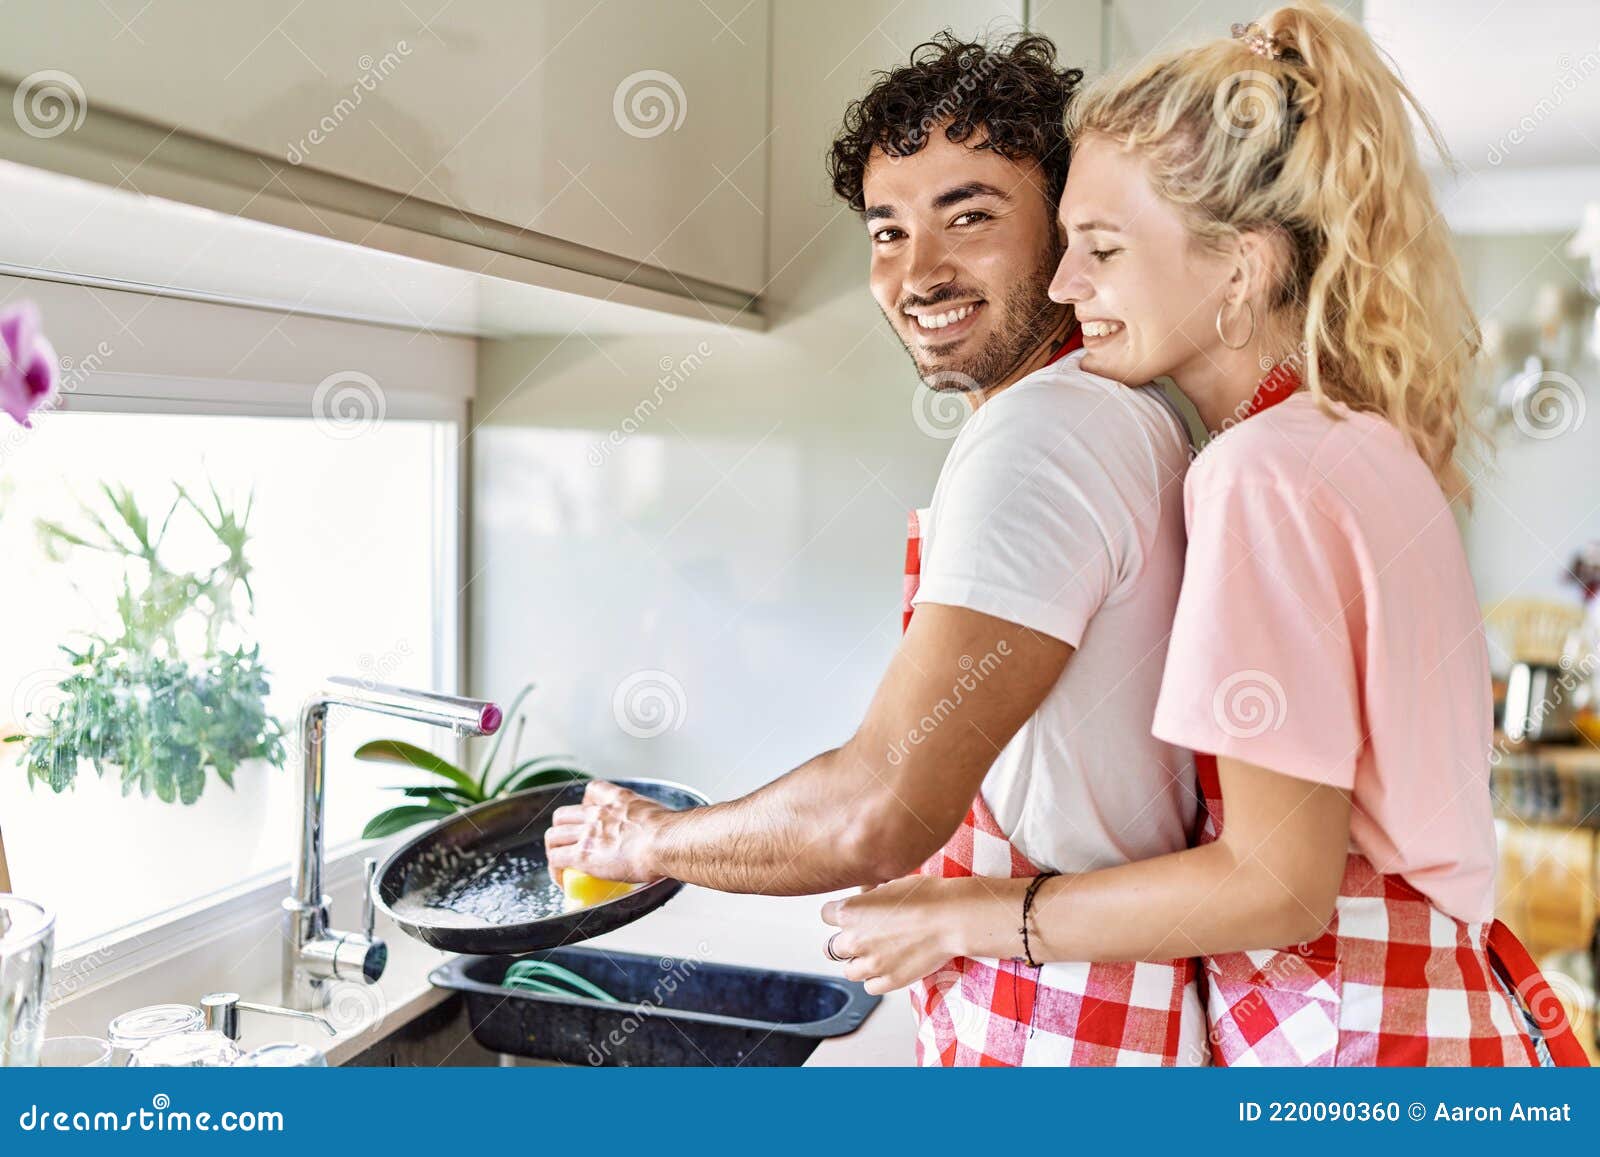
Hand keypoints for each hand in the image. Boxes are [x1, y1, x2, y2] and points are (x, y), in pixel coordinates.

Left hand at [545, 780, 667, 883]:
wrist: (666, 843)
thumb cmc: (671, 834)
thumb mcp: (661, 815)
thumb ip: (655, 822)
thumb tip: (666, 837)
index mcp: (619, 800)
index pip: (592, 791)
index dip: (585, 804)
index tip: (588, 816)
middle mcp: (598, 813)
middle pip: (564, 815)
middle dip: (562, 829)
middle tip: (569, 844)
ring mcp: (588, 833)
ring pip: (553, 836)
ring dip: (554, 850)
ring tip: (561, 865)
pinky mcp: (582, 854)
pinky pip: (557, 860)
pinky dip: (556, 871)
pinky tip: (562, 880)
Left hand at [820, 875, 975, 994]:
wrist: (950, 918)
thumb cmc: (925, 895)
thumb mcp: (889, 882)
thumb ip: (868, 896)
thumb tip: (863, 899)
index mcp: (849, 912)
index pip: (825, 915)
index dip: (838, 914)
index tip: (850, 915)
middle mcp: (854, 939)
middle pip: (832, 948)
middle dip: (846, 942)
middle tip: (864, 937)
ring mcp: (871, 963)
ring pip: (849, 971)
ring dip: (859, 963)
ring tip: (876, 955)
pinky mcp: (889, 981)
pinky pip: (870, 986)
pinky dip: (876, 979)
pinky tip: (888, 967)